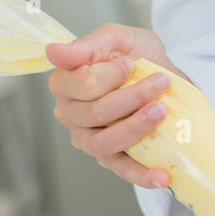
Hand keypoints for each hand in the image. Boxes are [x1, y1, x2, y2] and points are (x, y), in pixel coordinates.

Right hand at [46, 23, 187, 189]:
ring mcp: (87, 139)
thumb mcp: (116, 39)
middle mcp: (70, 114)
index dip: (111, 74)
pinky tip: (162, 176)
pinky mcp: (109, 158)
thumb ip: (87, 44)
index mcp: (64, 83)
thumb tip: (52, 51)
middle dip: (132, 97)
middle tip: (161, 83)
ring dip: (136, 128)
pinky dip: (142, 175)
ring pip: (104, 143)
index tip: (131, 63)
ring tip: (161, 112)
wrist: (162, 76)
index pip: (83, 84)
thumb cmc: (135, 56)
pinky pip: (122, 171)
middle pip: (95, 113)